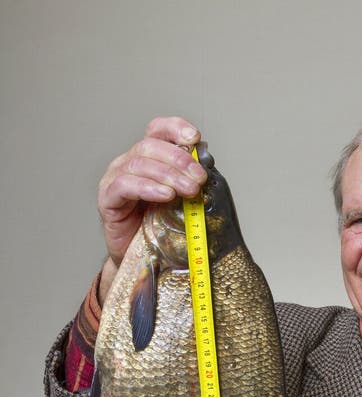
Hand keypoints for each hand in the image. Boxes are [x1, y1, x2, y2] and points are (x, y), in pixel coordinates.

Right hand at [96, 116, 207, 297]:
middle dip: (180, 160)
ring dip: (169, 175)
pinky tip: (166, 195)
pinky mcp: (107, 199)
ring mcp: (115, 179)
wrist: (144, 259)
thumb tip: (209, 167)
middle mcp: (129, 163)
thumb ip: (192, 181)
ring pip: (140, 164)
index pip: (158, 130)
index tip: (195, 137)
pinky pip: (125, 186)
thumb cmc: (164, 229)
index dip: (175, 128)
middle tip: (200, 177)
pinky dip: (148, 188)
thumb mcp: (183, 201)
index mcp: (149, 158)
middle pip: (151, 146)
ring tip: (189, 190)